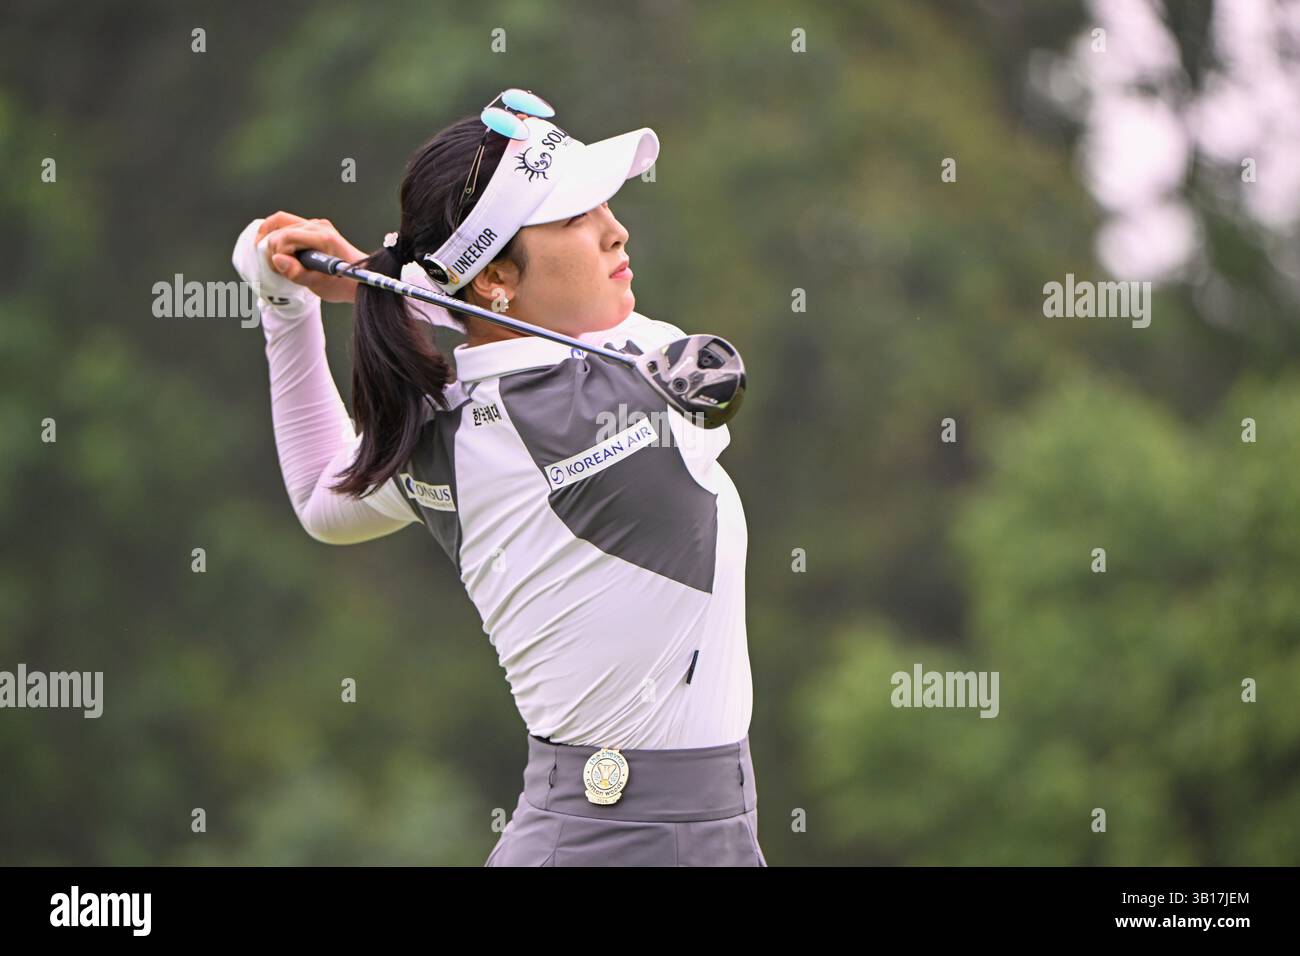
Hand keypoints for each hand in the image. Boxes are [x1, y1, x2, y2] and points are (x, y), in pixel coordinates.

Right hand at [255, 212, 369, 303]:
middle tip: (282, 270)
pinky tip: (272, 248)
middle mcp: (318, 226)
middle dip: (274, 251)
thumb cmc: (342, 284)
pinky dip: (275, 234)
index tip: (283, 271)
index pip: (286, 238)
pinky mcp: (311, 226)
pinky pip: (284, 222)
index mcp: (323, 238)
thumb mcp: (318, 285)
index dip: (278, 255)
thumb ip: (296, 273)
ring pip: (279, 224)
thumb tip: (277, 259)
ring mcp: (315, 224)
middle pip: (279, 231)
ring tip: (281, 262)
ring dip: (273, 243)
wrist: (359, 279)